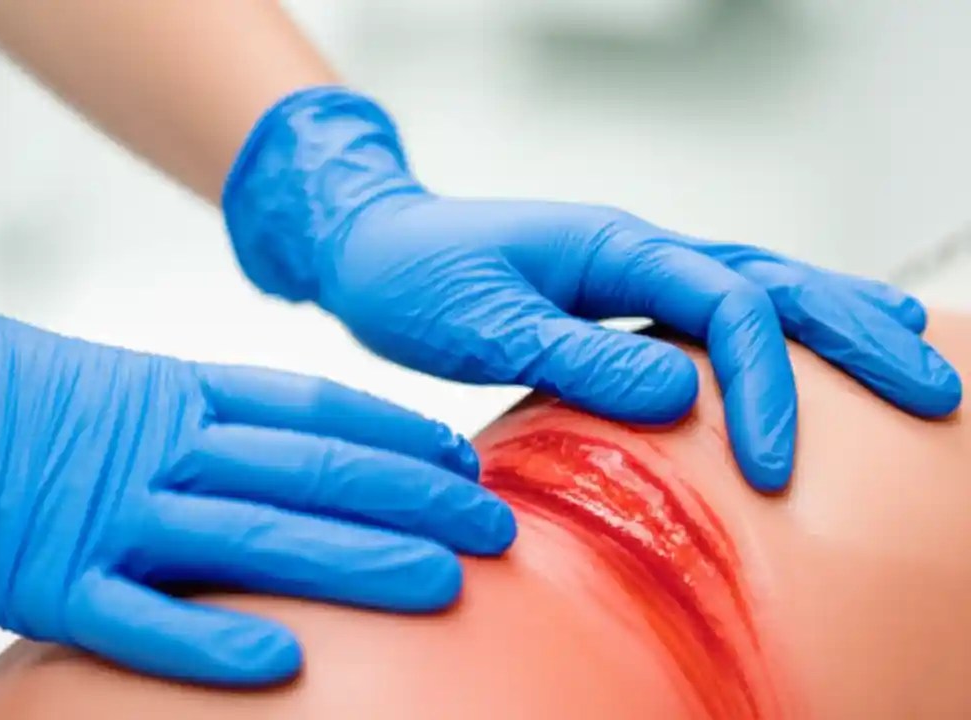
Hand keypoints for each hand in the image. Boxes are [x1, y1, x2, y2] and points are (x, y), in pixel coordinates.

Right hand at [0, 276, 513, 685]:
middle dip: (408, 496)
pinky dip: (210, 646)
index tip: (457, 454)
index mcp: (168, 393)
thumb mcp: (101, 378)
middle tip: (492, 522)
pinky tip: (285, 667)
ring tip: (440, 580)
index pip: (308, 409)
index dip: (390, 432)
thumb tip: (255, 444)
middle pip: (308, 471)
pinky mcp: (45, 582)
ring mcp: (105, 515)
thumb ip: (181, 411)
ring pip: (253, 540)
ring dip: (352, 561)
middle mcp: (156, 450)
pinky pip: (140, 621)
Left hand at [223, 87, 960, 491]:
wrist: (372, 251)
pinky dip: (772, 326)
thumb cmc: (411, 280)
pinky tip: (799, 344)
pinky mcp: (617, 295)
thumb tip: (681, 394)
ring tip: (908, 346)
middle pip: (772, 280)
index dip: (765, 387)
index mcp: (613, 245)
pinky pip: (714, 306)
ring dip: (832, 318)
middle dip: (854, 335)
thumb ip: (577, 353)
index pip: (726, 306)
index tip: (776, 473)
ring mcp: (631, 267)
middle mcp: (637, 248)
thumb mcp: (481, 321)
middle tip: (933, 387)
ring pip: (756, 283)